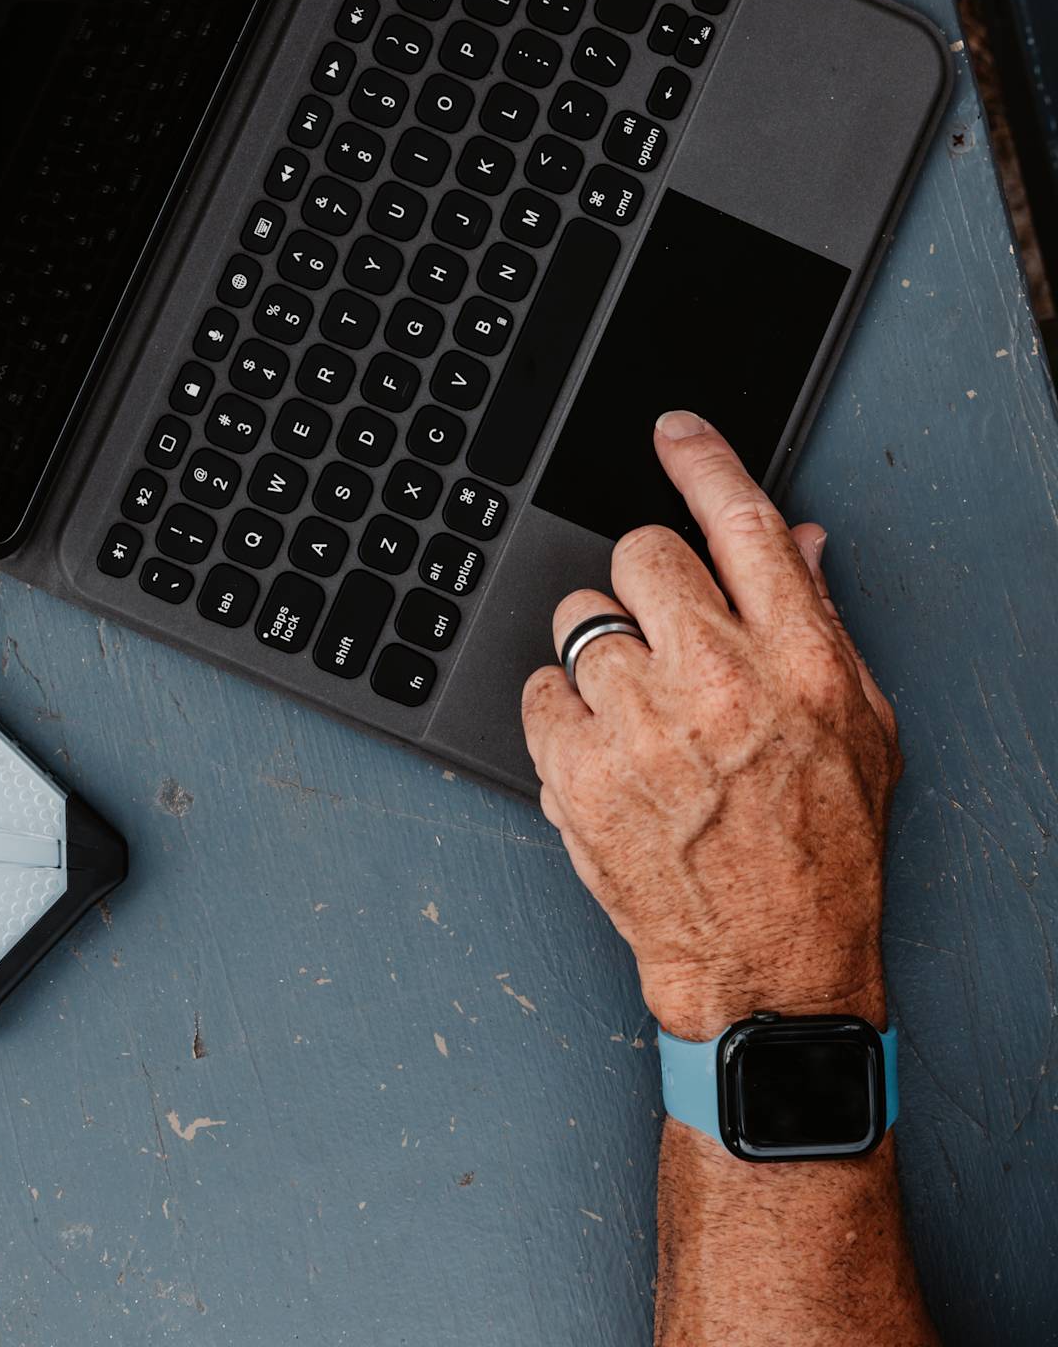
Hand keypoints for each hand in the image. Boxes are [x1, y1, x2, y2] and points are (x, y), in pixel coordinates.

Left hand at [522, 410, 901, 1039]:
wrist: (771, 968)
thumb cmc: (823, 851)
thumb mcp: (860, 726)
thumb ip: (818, 622)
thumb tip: (792, 541)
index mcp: (799, 660)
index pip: (739, 520)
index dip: (702, 459)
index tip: (673, 430)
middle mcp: (718, 680)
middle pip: (638, 553)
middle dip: (644, 586)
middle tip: (663, 639)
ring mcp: (641, 727)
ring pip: (577, 620)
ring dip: (600, 656)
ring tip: (638, 715)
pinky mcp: (577, 773)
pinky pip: (536, 690)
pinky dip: (560, 717)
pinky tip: (604, 755)